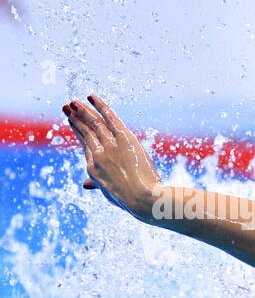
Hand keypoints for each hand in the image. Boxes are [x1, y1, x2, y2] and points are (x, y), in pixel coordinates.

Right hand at [62, 95, 162, 217]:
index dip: (78, 131)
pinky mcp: (123, 138)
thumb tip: (85, 184)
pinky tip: (91, 97)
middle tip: (67, 107)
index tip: (73, 122)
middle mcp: (98, 154)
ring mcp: (110, 146)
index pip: (85, 144)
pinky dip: (100, 106)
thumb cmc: (129, 199)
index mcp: (93, 168)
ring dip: (83, 110)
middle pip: (86, 132)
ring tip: (75, 102)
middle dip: (76, 118)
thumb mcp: (109, 193)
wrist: (143, 198)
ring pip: (94, 123)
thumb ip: (97, 184)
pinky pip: (109, 117)